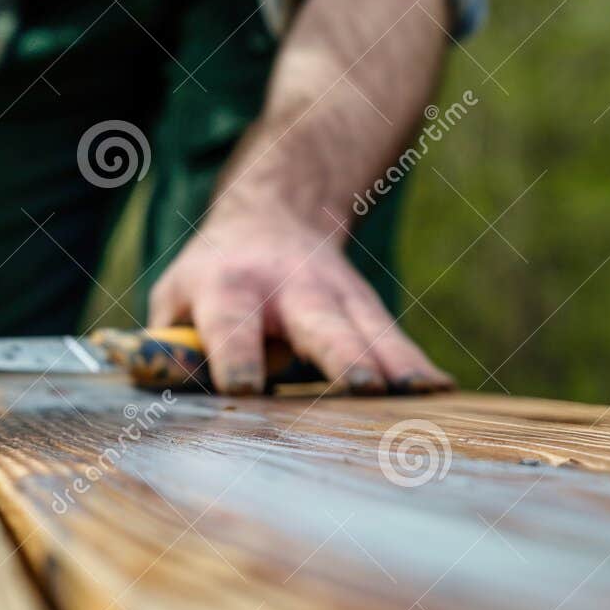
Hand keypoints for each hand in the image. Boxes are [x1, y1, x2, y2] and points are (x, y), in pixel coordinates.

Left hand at [148, 200, 454, 394]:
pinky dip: (417, 364)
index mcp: (227, 287)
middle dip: (341, 356)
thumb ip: (169, 349)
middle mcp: (287, 288)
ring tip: (419, 394)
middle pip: (318, 324)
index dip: (236, 358)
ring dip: (394, 363)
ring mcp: (335, 294)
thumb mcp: (173, 298)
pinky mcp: (367, 306)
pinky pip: (393, 338)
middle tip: (361, 387)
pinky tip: (442, 391)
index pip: (231, 326)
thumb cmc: (211, 278)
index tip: (244, 391)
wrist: (273, 212)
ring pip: (369, 330)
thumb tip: (167, 397)